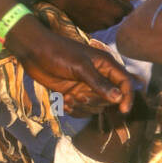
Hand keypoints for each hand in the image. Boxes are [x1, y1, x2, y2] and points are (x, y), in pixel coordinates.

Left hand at [8, 16, 133, 115]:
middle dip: (95, 102)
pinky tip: (63, 102)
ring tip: (68, 99)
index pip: (125, 83)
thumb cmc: (58, 53)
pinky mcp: (74, 93)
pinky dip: (74, 109)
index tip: (123, 110)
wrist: (34, 52)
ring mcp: (86, 86)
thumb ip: (99, 83)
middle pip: (110, 98)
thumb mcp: (80, 67)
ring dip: (82, 107)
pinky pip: (81, 108)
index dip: (127, 96)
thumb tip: (118, 98)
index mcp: (106, 66)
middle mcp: (99, 77)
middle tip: (79, 96)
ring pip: (95, 106)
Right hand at [49, 0, 134, 32]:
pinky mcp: (90, 29)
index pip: (129, 9)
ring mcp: (100, 27)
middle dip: (116, 9)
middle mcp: (111, 22)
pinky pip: (98, 25)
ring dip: (106, 15)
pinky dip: (96, 19)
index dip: (124, 2)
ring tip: (96, 4)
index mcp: (118, 11)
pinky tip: (89, 10)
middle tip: (106, 0)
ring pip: (108, 21)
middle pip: (119, 16)